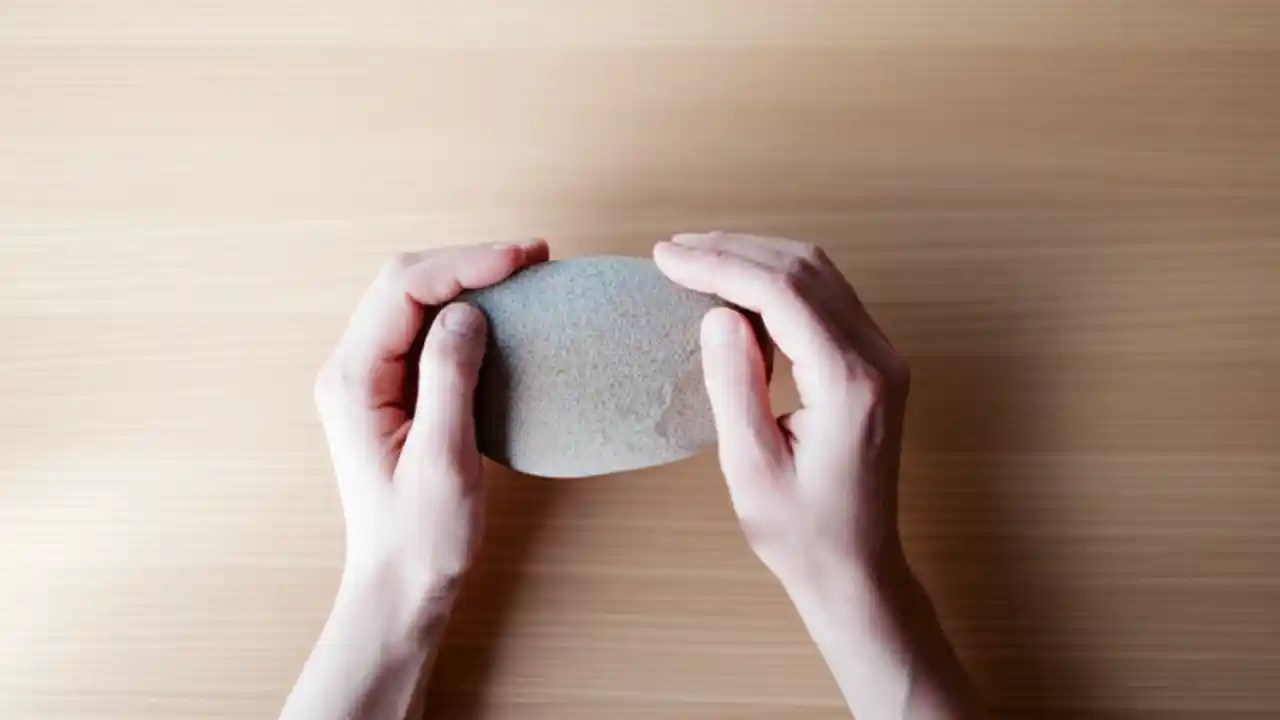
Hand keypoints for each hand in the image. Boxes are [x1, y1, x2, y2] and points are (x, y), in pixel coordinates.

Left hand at [283, 240, 548, 719]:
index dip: (464, 262)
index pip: (403, 289)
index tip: (522, 259)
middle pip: (404, 283)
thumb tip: (468, 312)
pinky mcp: (391, 391)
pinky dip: (463, 308)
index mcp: (354, 379)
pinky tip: (500, 309)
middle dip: (467, 260)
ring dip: (466, 278)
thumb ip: (450, 378)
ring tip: (524, 272)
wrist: (400, 586)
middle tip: (534, 257)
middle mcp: (352, 369)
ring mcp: (369, 378)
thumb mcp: (444, 459)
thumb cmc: (421, 536)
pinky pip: (422, 328)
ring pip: (414, 299)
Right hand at [654, 232, 908, 585]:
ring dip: (757, 258)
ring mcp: (882, 358)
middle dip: (735, 250)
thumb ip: (734, 385)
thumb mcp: (751, 467)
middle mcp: (877, 358)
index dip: (720, 264)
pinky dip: (779, 282)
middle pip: (806, 270)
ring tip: (697, 260)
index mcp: (849, 381)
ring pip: (820, 275)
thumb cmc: (801, 532)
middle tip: (674, 251)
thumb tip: (716, 313)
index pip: (783, 292)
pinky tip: (737, 290)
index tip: (666, 258)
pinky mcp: (874, 364)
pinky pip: (827, 299)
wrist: (855, 567)